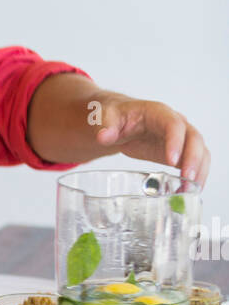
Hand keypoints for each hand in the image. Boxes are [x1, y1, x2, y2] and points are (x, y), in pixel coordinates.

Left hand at [95, 97, 209, 185]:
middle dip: (193, 158)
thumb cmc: (115, 117)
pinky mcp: (179, 152)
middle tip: (188, 179)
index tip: (171, 161)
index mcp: (157, 113)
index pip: (173, 124)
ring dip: (199, 171)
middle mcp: (174, 123)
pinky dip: (195, 176)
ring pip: (200, 151)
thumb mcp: (106, 117)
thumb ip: (107, 126)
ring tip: (190, 191)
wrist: (119, 121)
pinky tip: (188, 192)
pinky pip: (195, 162)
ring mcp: (180, 138)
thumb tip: (103, 136)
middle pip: (193, 138)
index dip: (175, 141)